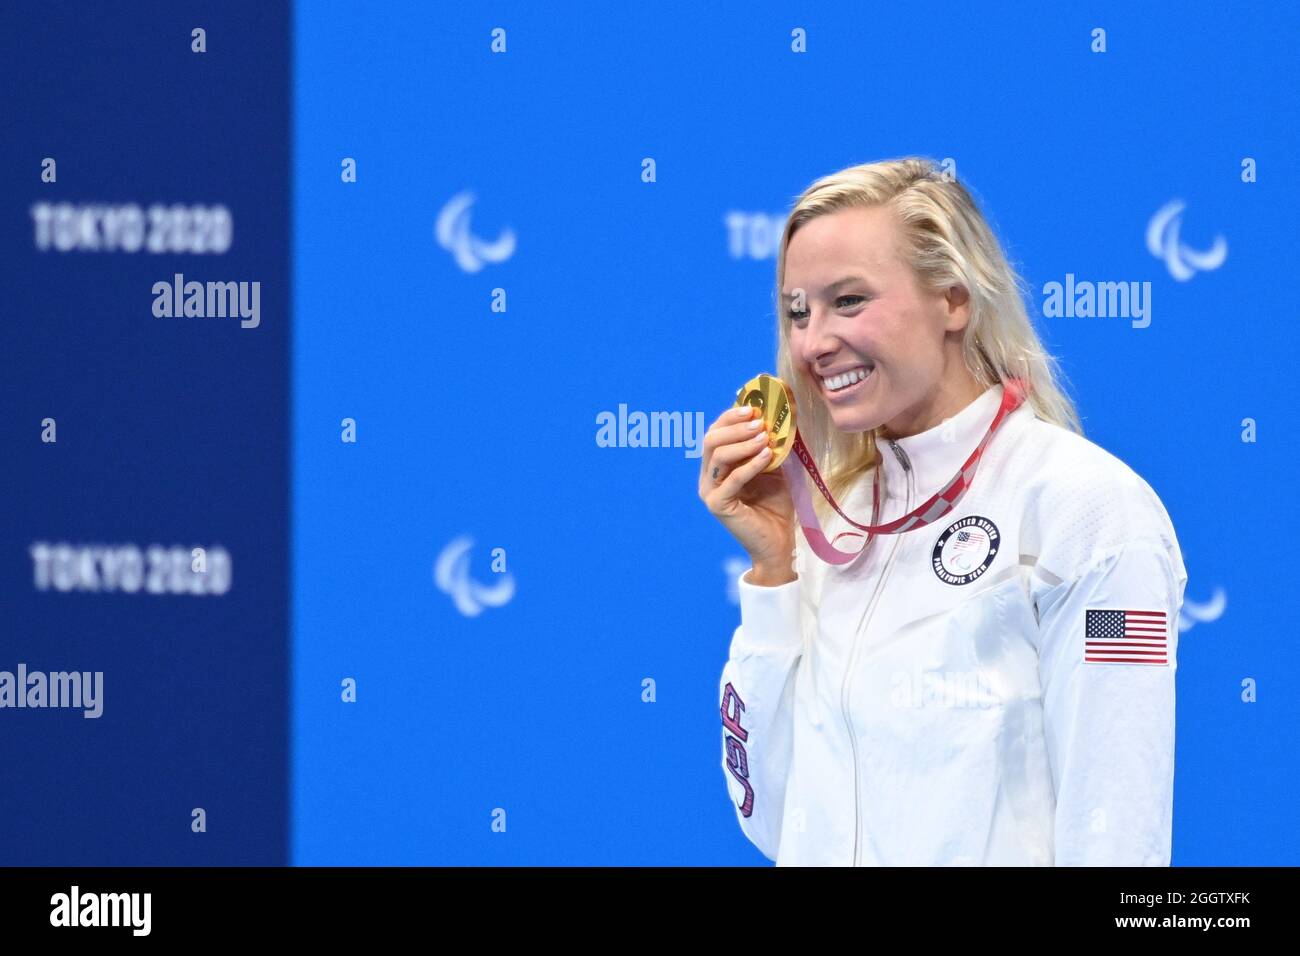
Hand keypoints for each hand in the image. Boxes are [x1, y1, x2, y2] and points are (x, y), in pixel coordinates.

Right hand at [698, 405, 796, 576]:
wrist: (778, 542)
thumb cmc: (775, 506)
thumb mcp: (773, 469)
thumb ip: (767, 446)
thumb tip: (774, 417)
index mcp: (716, 466)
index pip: (715, 433)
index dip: (730, 417)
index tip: (753, 408)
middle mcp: (708, 477)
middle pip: (711, 440)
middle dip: (735, 426)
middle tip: (759, 422)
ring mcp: (710, 492)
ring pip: (717, 456)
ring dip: (743, 443)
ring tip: (766, 437)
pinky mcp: (718, 506)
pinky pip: (732, 479)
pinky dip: (750, 464)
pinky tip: (768, 455)